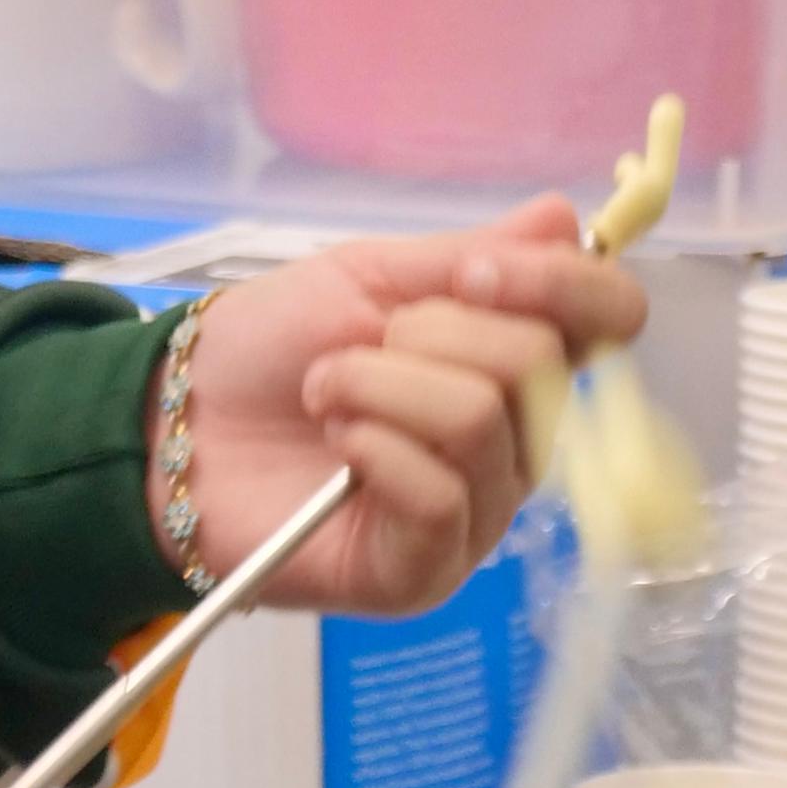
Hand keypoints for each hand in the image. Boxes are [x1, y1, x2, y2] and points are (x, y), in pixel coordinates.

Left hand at [159, 201, 652, 617]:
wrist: (175, 424)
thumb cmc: (270, 349)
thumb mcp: (368, 278)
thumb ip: (472, 255)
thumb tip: (566, 217)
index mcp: (513, 360)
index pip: (610, 319)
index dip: (562, 286)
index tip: (472, 273)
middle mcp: (515, 441)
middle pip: (538, 363)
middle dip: (427, 334)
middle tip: (356, 347)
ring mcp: (478, 511)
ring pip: (482, 420)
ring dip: (379, 385)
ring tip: (325, 395)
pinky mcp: (429, 569)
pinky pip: (440, 492)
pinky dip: (373, 446)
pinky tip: (336, 449)